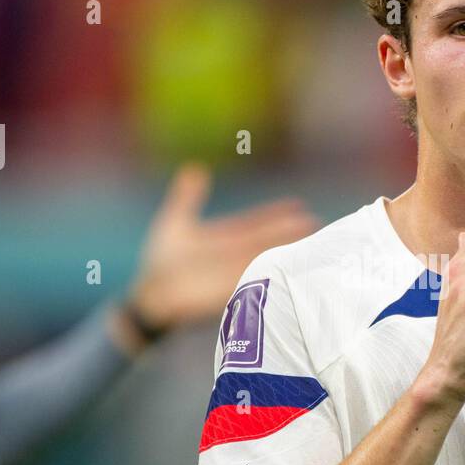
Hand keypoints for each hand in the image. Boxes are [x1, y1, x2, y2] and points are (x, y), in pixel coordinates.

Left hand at [126, 164, 317, 331]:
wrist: (150, 296)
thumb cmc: (161, 264)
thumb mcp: (175, 224)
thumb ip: (186, 198)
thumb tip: (195, 169)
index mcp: (227, 238)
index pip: (256, 223)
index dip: (275, 214)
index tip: (298, 204)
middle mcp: (234, 255)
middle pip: (267, 241)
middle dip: (288, 233)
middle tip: (314, 223)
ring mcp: (232, 273)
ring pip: (264, 260)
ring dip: (285, 254)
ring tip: (307, 245)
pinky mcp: (227, 291)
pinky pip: (251, 282)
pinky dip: (267, 277)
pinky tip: (283, 270)